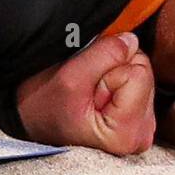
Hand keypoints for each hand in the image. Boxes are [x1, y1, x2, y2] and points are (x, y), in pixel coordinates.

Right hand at [15, 32, 154, 155]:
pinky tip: (97, 96)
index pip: (140, 72)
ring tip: (89, 94)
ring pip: (139, 74)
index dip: (110, 69)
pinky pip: (136, 82)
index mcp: (129, 133)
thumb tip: (131, 40)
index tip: (88, 89)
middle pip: (143, 72)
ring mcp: (141, 128)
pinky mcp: (138, 119)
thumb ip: (105, 55)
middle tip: (87, 90)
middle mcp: (142, 135)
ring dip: (112, 76)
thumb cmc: (45, 109)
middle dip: (114, 71)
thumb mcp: (70, 77)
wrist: (31, 122)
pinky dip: (115, 82)